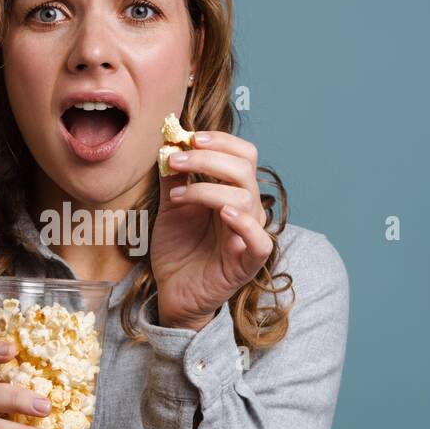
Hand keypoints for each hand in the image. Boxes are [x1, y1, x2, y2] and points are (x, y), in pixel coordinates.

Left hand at [152, 130, 273, 330]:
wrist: (173, 292)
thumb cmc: (178, 250)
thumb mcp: (171, 207)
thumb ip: (174, 177)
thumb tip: (169, 140)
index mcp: (231, 191)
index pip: (242, 154)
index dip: (221, 141)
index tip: (190, 137)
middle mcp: (245, 208)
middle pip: (244, 169)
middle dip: (208, 158)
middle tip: (176, 159)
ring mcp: (249, 234)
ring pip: (245, 197)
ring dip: (208, 188)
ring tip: (177, 196)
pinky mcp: (249, 261)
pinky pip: (260, 239)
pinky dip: (244, 222)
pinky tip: (224, 213)